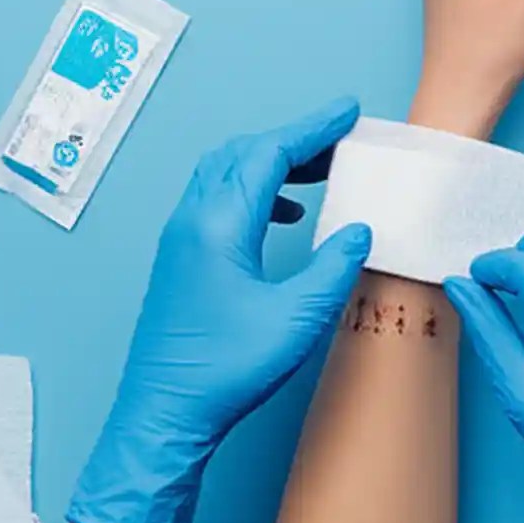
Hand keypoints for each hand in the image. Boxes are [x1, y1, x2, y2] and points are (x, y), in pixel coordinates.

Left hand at [68, 98, 371, 522]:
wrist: (164, 411)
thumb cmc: (224, 370)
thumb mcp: (297, 320)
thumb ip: (333, 267)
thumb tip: (358, 231)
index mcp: (219, 224)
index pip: (269, 152)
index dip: (313, 127)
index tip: (347, 111)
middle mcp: (192, 220)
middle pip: (244, 152)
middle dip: (295, 138)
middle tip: (341, 137)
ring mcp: (180, 237)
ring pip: (226, 172)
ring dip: (272, 162)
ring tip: (320, 170)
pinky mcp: (180, 257)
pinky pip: (216, 198)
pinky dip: (254, 189)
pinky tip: (284, 212)